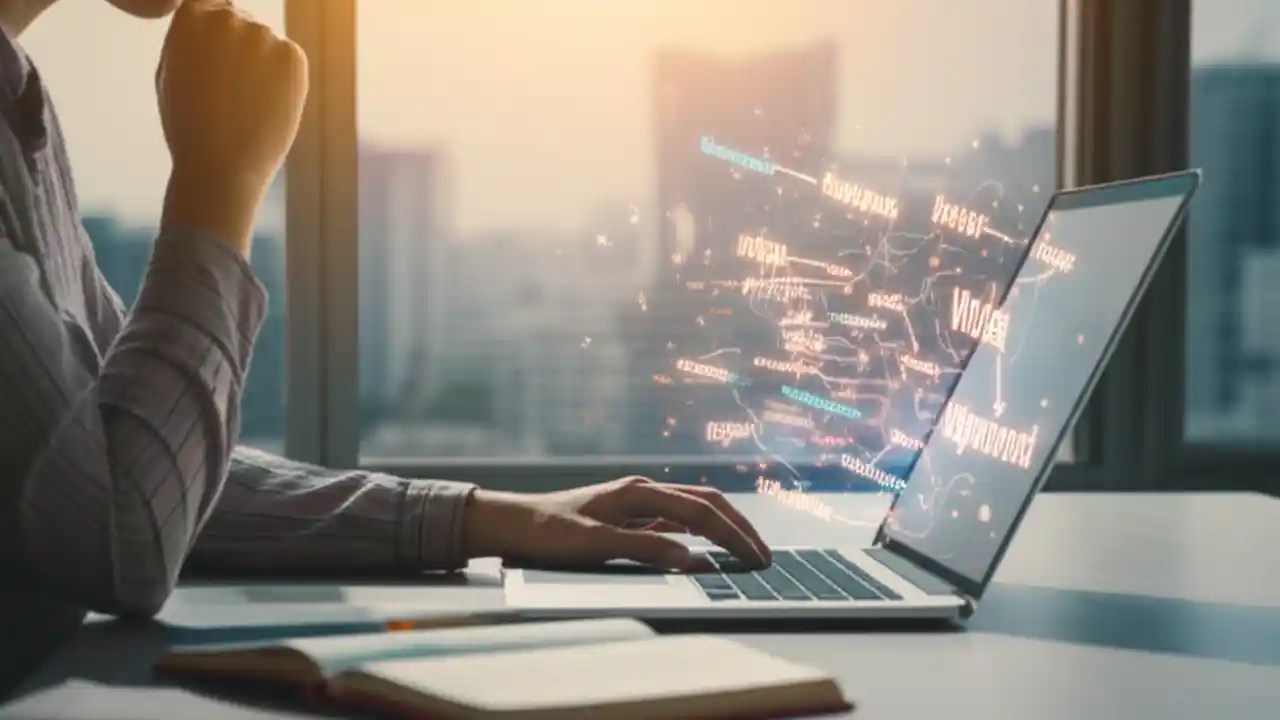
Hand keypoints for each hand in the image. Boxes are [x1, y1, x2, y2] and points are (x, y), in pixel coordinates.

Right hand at [158, 0, 307, 254]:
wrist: (221, 166)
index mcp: (190, 16)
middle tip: (230, 91)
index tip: (212, 63)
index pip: (207, 5)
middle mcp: (228, 16)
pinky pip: (289, 59)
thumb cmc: (188, 126)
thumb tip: (205, 18)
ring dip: (261, 63)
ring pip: (265, 42)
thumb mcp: (170, 72)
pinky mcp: (294, 56)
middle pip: (239, 21)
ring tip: (246, 103)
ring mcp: (263, 34)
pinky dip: (283, 79)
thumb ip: (188, 39)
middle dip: (237, 47)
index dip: (212, 35)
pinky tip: (266, 105)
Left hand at [462, 477, 771, 570]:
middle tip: (765, 556)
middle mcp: (642, 491)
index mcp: (639, 493)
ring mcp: (636, 501)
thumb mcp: (594, 544)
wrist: (512, 523)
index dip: (732, 536)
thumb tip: (691, 557)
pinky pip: (676, 518)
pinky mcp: (628, 514)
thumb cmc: (547, 533)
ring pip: (694, 507)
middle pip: (706, 501)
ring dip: (723, 527)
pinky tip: (706, 548)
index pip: (701, 512)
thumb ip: (643, 549)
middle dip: (739, 527)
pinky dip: (701, 531)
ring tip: (746, 551)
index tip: (756, 559)